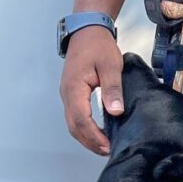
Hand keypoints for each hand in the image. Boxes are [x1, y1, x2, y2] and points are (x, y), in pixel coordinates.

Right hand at [60, 27, 123, 154]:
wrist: (87, 30)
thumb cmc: (98, 45)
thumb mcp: (110, 65)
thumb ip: (112, 89)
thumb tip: (115, 112)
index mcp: (74, 88)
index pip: (80, 119)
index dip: (93, 136)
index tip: (107, 146)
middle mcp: (67, 94)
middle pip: (74, 126)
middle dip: (89, 141)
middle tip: (107, 151)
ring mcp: (68, 94)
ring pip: (72, 123)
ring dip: (86, 137)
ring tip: (104, 145)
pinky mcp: (72, 93)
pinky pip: (75, 115)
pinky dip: (85, 128)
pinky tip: (98, 131)